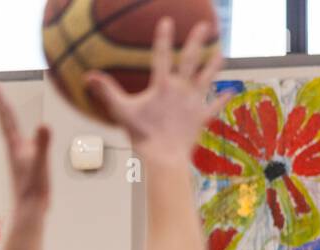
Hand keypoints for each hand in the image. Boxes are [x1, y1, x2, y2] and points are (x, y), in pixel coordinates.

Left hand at [0, 84, 51, 211]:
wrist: (29, 211)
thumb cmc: (34, 189)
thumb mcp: (41, 163)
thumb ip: (42, 144)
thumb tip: (44, 125)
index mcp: (16, 146)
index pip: (7, 118)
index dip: (1, 101)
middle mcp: (15, 150)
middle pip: (7, 122)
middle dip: (2, 104)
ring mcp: (19, 158)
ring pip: (12, 132)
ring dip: (9, 119)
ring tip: (6, 109)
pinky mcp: (26, 166)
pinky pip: (22, 143)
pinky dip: (20, 134)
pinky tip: (24, 138)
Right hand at [85, 18, 224, 162]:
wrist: (165, 158)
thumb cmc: (143, 135)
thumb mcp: (121, 111)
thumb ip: (107, 92)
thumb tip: (89, 76)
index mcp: (163, 86)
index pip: (162, 55)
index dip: (164, 37)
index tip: (167, 21)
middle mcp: (181, 90)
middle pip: (191, 60)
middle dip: (197, 41)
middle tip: (205, 26)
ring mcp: (194, 103)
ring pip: (207, 79)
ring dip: (215, 65)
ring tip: (222, 53)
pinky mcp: (202, 118)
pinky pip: (214, 107)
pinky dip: (221, 100)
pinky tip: (230, 92)